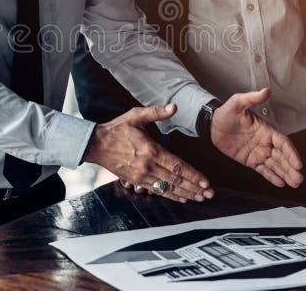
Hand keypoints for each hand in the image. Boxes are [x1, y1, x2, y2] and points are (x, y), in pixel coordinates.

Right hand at [83, 104, 214, 202]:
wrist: (95, 144)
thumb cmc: (117, 129)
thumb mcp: (136, 116)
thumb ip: (157, 112)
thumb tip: (174, 106)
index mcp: (151, 150)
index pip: (177, 166)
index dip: (193, 175)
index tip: (206, 182)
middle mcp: (148, 166)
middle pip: (176, 180)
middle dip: (194, 188)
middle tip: (209, 194)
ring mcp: (141, 176)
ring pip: (168, 188)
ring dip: (185, 193)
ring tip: (200, 198)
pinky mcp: (135, 181)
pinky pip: (157, 190)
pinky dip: (170, 195)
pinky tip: (181, 198)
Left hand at [211, 89, 303, 187]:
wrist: (211, 124)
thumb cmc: (226, 112)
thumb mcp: (238, 103)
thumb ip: (252, 98)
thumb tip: (266, 90)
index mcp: (266, 130)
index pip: (283, 143)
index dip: (291, 154)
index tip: (298, 164)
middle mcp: (265, 142)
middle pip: (282, 157)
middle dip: (291, 168)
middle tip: (299, 179)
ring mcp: (258, 152)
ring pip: (275, 165)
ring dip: (285, 174)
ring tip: (294, 184)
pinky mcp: (250, 161)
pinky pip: (263, 170)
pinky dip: (272, 177)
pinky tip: (280, 183)